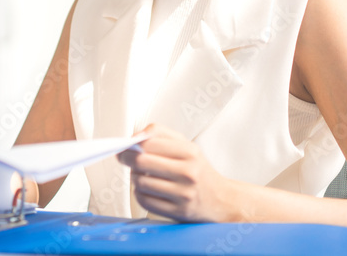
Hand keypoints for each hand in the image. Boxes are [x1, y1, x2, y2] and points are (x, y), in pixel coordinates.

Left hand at [117, 123, 237, 221]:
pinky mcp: (178, 212)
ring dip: (134, 177)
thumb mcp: (186, 145)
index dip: (131, 144)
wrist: (222, 200)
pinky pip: (145, 201)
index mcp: (190, 152)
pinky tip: (147, 189)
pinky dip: (140, 194)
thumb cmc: (198, 170)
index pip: (149, 143)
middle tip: (124, 158)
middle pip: (141, 163)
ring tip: (141, 174)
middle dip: (127, 159)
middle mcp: (188, 173)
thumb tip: (134, 137)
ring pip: (140, 183)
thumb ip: (160, 134)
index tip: (126, 146)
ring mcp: (183, 194)